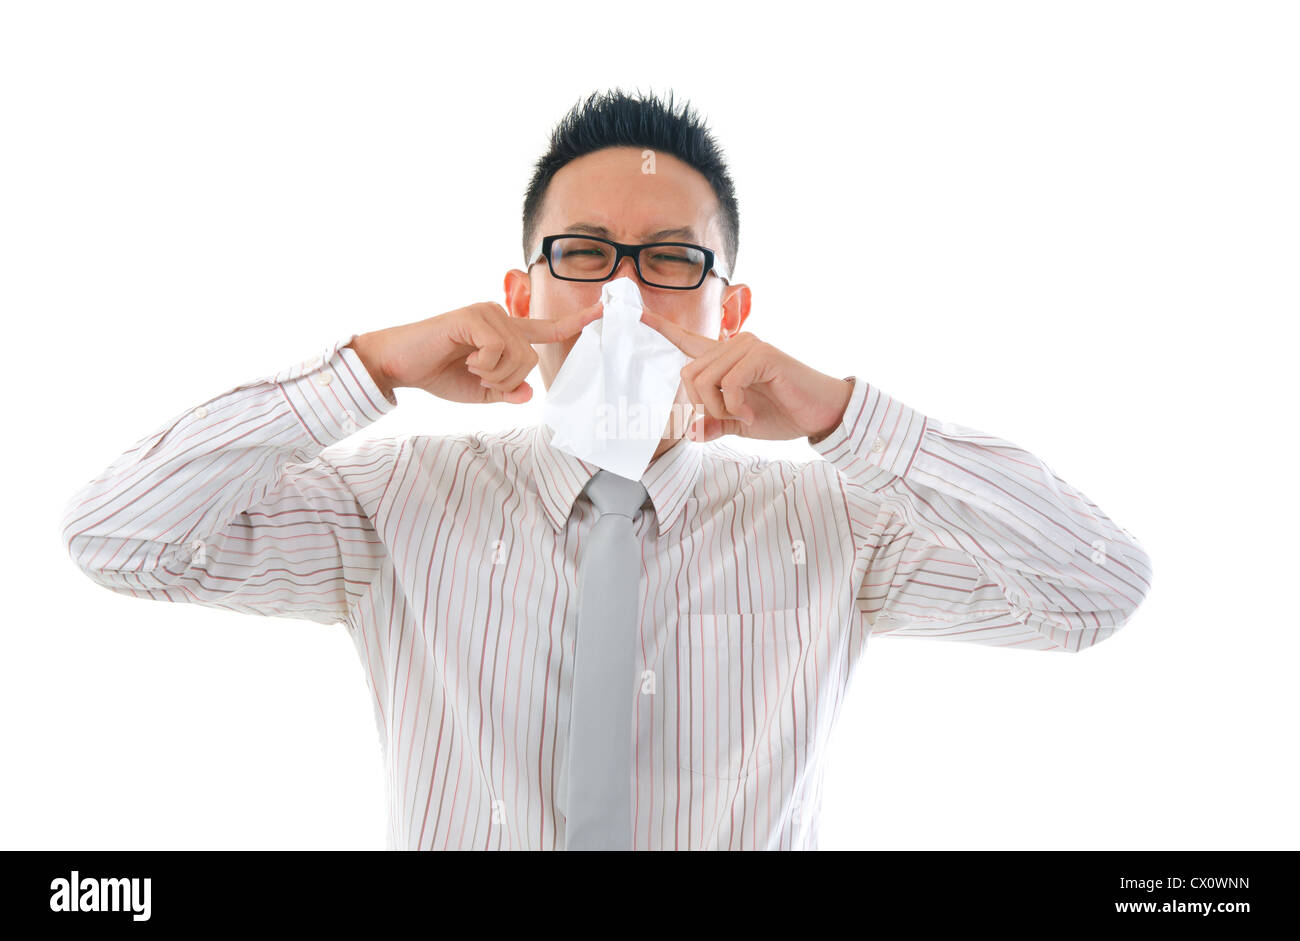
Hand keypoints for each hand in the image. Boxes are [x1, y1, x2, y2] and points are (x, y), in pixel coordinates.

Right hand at [349, 301, 602, 404]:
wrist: (400, 364)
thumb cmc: (438, 374)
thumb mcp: (480, 392)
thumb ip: (507, 392)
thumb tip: (529, 394)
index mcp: (505, 332)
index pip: (546, 329)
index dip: (575, 322)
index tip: (603, 312)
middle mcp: (500, 316)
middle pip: (531, 357)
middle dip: (507, 379)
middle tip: (479, 376)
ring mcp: (487, 312)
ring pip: (517, 355)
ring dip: (493, 374)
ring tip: (468, 367)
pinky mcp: (472, 316)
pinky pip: (497, 349)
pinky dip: (483, 364)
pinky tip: (463, 359)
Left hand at [639, 306, 852, 443]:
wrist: (820, 413)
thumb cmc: (783, 412)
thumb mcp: (739, 424)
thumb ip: (714, 424)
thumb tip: (690, 433)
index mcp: (724, 358)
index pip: (686, 339)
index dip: (661, 327)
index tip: (636, 314)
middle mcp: (733, 345)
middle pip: (687, 373)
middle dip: (701, 406)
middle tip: (729, 421)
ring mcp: (747, 347)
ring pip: (704, 379)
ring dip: (719, 410)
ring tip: (743, 418)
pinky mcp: (762, 355)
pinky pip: (728, 383)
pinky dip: (735, 407)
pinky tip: (752, 415)